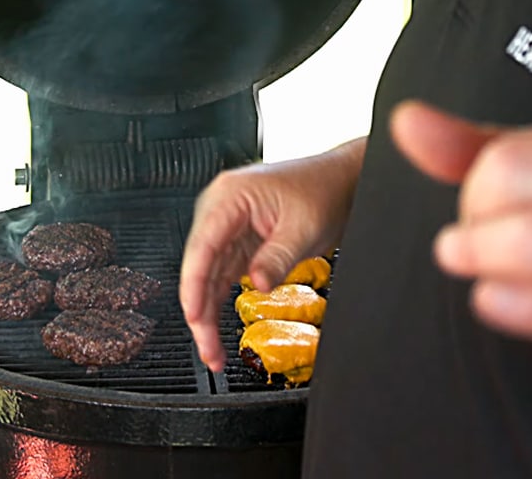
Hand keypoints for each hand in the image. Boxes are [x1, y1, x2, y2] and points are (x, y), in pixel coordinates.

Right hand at [180, 139, 363, 370]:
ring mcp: (227, 225)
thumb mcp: (304, 227)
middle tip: (208, 349)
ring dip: (206, 313)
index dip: (193, 286)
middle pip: (198, 266)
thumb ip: (278, 258)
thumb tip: (257, 286)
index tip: (195, 316)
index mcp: (230, 196)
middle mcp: (221, 209)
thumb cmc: (322, 189)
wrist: (339, 180)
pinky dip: (217, 303)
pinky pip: (219, 276)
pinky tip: (216, 329)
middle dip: (199, 310)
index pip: (202, 246)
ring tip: (212, 351)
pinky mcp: (236, 240)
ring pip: (206, 276)